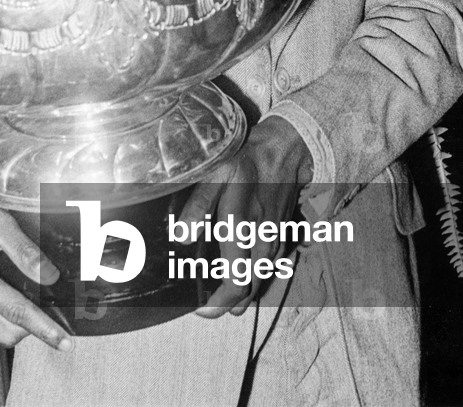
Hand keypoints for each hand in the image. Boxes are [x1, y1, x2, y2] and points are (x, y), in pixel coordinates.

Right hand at [0, 179, 72, 349]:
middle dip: (32, 328)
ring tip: (40, 307)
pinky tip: (19, 299)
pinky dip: (4, 316)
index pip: (14, 311)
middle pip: (4, 332)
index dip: (42, 327)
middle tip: (57, 318)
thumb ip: (24, 250)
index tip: (62, 340)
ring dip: (18, 324)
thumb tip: (49, 277)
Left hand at [178, 116, 312, 318]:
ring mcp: (275, 241)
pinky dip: (257, 281)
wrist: (282, 152)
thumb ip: (199, 205)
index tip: (201, 308)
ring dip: (244, 296)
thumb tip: (180, 237)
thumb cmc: (244, 163)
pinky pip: (271, 269)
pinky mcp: (282, 237)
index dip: (219, 303)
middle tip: (208, 309)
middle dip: (230, 305)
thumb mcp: (216, 175)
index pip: (236, 282)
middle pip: (250, 290)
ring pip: (261, 281)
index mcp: (241, 227)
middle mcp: (262, 240)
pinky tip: (245, 283)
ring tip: (224, 302)